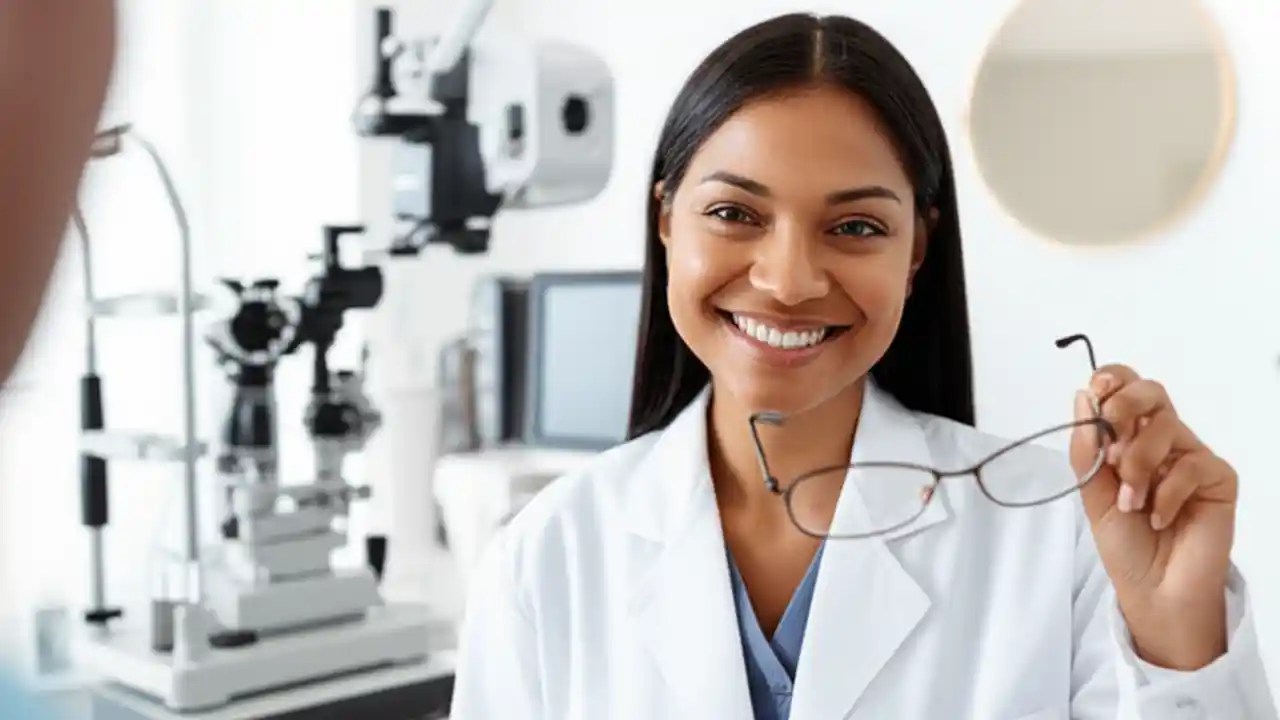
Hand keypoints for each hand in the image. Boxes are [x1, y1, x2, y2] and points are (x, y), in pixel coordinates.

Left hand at [1069, 364, 1237, 670]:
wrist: (1152, 589)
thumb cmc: (1125, 541)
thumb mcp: (1091, 492)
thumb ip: (1087, 449)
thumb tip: (1083, 397)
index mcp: (1131, 436)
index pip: (1127, 387)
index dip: (1114, 379)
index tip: (1096, 391)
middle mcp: (1163, 440)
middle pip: (1152, 393)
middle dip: (1124, 409)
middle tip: (1110, 449)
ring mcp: (1192, 457)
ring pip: (1166, 427)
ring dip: (1137, 466)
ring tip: (1130, 504)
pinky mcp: (1218, 479)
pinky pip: (1191, 465)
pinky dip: (1166, 493)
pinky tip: (1159, 519)